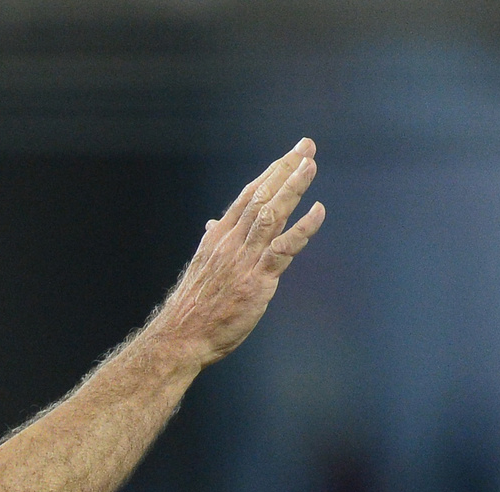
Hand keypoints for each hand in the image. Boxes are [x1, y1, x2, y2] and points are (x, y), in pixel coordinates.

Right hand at [152, 138, 325, 368]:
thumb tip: (212, 224)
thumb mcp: (202, 267)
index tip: (288, 155)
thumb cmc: (193, 307)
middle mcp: (230, 242)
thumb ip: (214, 242)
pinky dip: (303, 227)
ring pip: (271, 214)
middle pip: (261, 196)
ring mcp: (244, 259)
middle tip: (306, 146)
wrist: (181, 336)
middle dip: (285, 169)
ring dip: (292, 187)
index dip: (270, 173)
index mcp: (218, 237)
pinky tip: (318, 210)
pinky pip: (284, 248)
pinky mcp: (256, 279)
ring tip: (310, 165)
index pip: (247, 196)